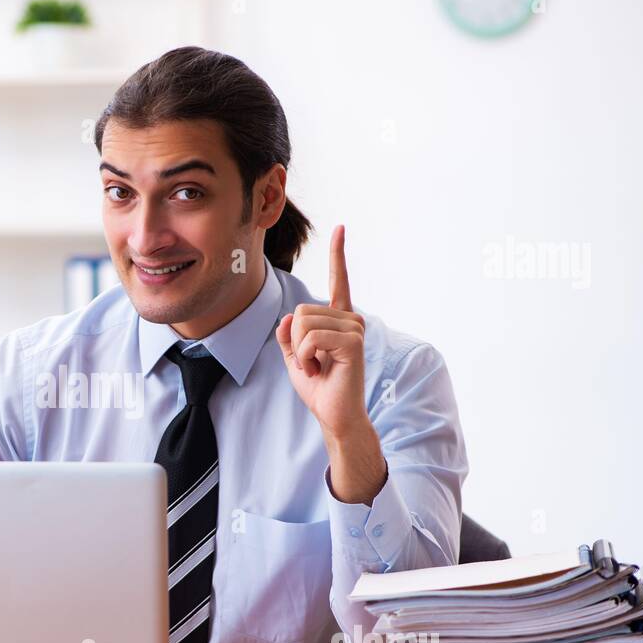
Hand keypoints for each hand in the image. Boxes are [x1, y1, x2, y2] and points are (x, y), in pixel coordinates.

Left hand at [275, 224, 367, 435]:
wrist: (333, 414)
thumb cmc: (319, 387)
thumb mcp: (294, 356)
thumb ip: (288, 335)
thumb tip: (288, 316)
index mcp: (338, 320)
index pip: (337, 281)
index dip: (338, 255)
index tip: (341, 228)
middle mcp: (350, 319)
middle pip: (301, 311)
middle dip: (294, 340)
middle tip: (310, 362)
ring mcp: (354, 329)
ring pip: (303, 324)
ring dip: (300, 351)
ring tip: (317, 367)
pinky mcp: (353, 342)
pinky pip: (311, 338)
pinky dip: (307, 356)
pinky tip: (321, 369)